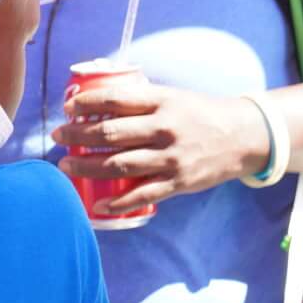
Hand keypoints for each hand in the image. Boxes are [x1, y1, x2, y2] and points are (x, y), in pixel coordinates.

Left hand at [53, 76, 269, 210]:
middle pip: (111, 133)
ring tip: (66, 167)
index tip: (67, 109)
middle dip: (78, 136)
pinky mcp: (178, 182)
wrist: (244, 136)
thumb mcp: (173, 97)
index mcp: (162, 101)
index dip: (86, 104)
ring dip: (87, 167)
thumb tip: (98, 102)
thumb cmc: (201, 114)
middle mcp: (164, 128)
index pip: (115, 99)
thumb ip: (142, 101)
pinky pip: (142, 195)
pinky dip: (118, 203)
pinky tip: (97, 205)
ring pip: (120, 164)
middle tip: (58, 138)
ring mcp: (171, 157)